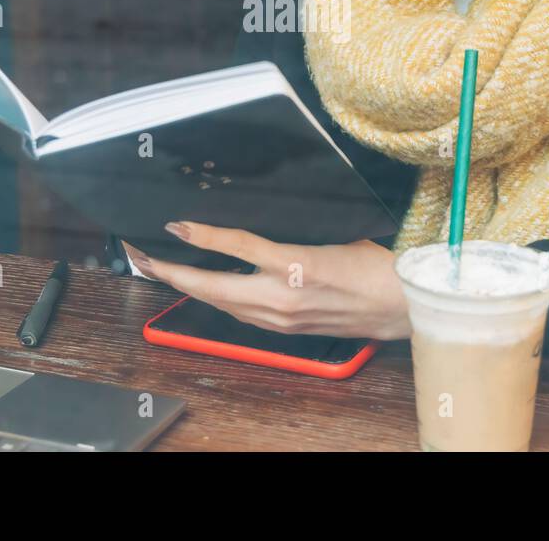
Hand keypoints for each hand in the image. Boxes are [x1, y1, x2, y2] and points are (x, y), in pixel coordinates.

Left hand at [124, 222, 412, 340]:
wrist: (406, 305)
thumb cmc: (378, 264)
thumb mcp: (334, 234)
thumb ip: (292, 232)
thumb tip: (258, 218)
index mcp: (297, 265)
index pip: (237, 247)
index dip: (202, 235)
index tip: (174, 225)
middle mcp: (284, 297)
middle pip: (214, 284)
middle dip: (173, 271)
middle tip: (143, 256)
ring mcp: (283, 318)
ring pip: (222, 303)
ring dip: (189, 287)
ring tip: (163, 270)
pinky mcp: (288, 329)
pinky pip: (241, 314)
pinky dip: (216, 299)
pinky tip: (204, 290)